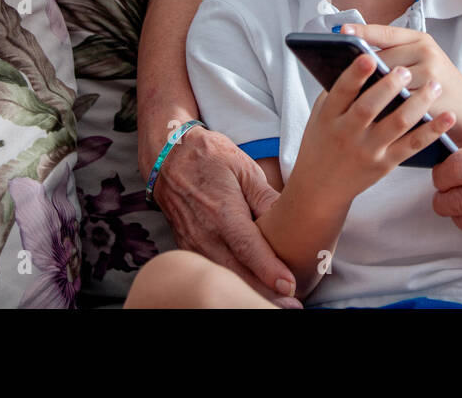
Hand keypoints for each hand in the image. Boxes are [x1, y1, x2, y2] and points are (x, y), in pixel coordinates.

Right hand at [152, 125, 302, 307]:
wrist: (169, 157)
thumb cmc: (211, 158)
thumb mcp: (244, 169)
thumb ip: (266, 197)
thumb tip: (292, 216)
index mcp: (221, 211)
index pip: (248, 248)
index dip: (269, 270)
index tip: (290, 285)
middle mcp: (204, 233)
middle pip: (235, 273)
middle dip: (263, 292)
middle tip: (292, 304)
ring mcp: (193, 245)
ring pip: (222, 277)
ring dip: (247, 292)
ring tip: (277, 302)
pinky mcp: (189, 249)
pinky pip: (211, 272)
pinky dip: (230, 284)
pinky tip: (249, 289)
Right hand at [290, 52, 455, 204]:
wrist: (320, 186)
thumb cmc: (323, 140)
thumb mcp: (321, 114)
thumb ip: (339, 90)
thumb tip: (365, 56)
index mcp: (329, 116)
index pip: (342, 91)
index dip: (355, 74)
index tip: (369, 57)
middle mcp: (346, 133)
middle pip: (369, 107)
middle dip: (388, 87)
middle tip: (405, 70)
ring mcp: (367, 150)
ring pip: (397, 124)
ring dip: (418, 103)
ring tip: (434, 85)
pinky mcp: (385, 164)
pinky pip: (412, 145)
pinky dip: (432, 131)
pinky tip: (447, 116)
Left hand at [339, 24, 461, 100]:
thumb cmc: (441, 87)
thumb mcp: (424, 62)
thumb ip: (396, 56)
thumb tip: (356, 59)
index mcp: (421, 39)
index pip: (385, 32)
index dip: (361, 32)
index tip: (341, 32)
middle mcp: (426, 51)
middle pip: (382, 58)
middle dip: (362, 68)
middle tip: (337, 72)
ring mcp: (429, 74)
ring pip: (388, 80)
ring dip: (369, 89)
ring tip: (348, 96)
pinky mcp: (430, 97)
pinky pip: (398, 102)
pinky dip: (382, 108)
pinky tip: (368, 114)